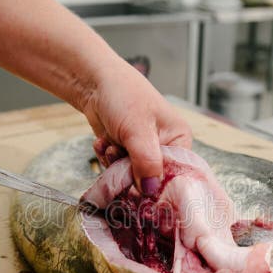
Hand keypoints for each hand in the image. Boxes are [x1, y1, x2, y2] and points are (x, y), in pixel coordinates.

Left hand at [81, 60, 191, 194]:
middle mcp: (165, 147)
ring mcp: (144, 150)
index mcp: (179, 139)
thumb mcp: (137, 130)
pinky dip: (107, 159)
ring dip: (115, 164)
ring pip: (131, 176)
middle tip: (118, 153)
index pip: (176, 174)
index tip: (139, 187)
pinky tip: (104, 142)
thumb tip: (150, 191)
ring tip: (110, 143)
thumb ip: (146, 162)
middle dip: (130, 171)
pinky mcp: (126, 152)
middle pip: (151, 179)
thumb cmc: (123, 95)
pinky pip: (118, 169)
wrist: (93, 82)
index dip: (157, 184)